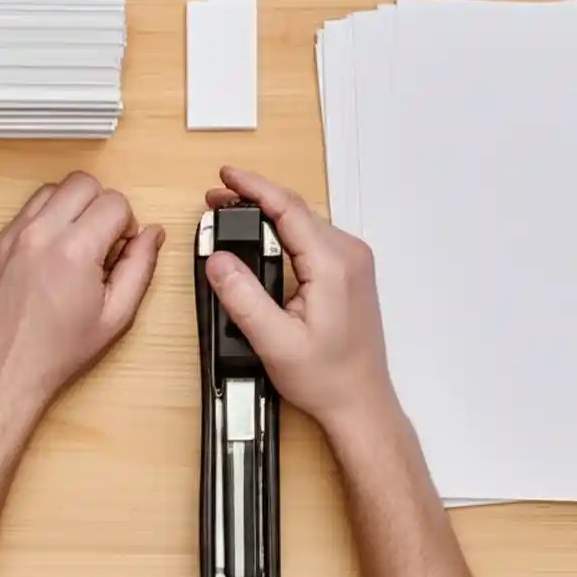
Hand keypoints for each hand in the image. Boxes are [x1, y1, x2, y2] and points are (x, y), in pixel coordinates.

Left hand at [0, 171, 164, 416]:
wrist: (5, 368)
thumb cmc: (60, 350)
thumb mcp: (116, 316)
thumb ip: (140, 267)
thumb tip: (153, 233)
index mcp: (74, 250)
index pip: (114, 201)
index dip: (126, 224)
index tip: (119, 251)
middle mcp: (40, 233)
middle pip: (83, 182)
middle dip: (101, 206)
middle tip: (100, 241)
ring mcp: (11, 235)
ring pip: (51, 189)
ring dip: (70, 208)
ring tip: (73, 245)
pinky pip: (26, 211)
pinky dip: (44, 222)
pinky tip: (49, 256)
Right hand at [204, 166, 398, 432]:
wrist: (360, 401)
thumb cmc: (326, 378)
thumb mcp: (274, 342)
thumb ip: (243, 297)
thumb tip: (218, 260)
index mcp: (333, 265)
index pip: (288, 208)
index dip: (253, 187)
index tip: (226, 175)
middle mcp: (349, 255)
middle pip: (295, 209)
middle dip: (253, 199)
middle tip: (215, 200)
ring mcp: (354, 262)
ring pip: (304, 221)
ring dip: (268, 214)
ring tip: (233, 215)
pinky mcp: (351, 271)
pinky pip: (313, 236)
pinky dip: (284, 230)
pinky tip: (263, 237)